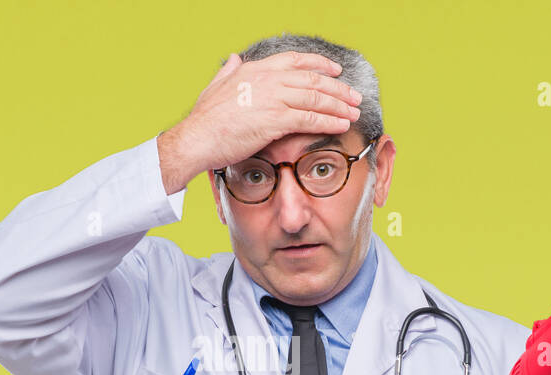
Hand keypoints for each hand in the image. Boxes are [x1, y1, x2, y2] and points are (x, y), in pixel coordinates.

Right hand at [158, 50, 363, 191]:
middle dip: (338, 89)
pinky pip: (311, 119)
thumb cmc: (204, 120)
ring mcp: (273, 98)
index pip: (296, 61)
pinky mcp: (275, 120)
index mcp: (255, 70)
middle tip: (354, 96)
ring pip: (316, 98)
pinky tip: (342, 125)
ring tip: (354, 112)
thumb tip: (234, 58)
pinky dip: (329, 121)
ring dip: (339, 106)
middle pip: (313, 79)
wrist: (196, 139)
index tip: (336, 71)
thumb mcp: (215, 86)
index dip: (320, 65)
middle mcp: (267, 79)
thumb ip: (229, 71)